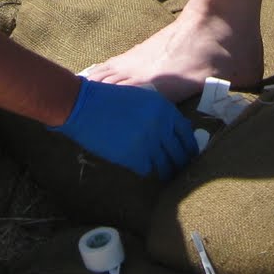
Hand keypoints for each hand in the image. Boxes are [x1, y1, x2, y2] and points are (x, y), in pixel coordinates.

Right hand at [49, 78, 196, 177]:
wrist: (84, 105)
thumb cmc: (110, 99)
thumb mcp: (141, 98)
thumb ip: (158, 114)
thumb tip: (173, 133)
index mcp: (163, 108)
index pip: (186, 133)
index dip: (189, 146)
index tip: (189, 154)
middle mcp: (160, 126)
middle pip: (179, 152)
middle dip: (181, 162)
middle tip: (180, 168)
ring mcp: (147, 142)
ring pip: (164, 164)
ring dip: (165, 170)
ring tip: (165, 174)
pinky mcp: (132, 156)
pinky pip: (146, 168)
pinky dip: (145, 168)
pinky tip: (142, 166)